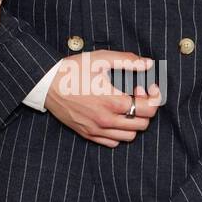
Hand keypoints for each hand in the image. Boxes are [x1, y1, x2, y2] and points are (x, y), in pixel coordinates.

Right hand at [43, 50, 161, 147]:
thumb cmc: (73, 70)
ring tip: (125, 106)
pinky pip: (113, 142)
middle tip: (135, 93)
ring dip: (134, 122)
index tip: (147, 86)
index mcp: (113, 101)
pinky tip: (113, 117)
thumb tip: (148, 64)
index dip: (154, 96)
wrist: (47, 84)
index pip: (150, 109)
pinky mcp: (88, 134)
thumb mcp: (100, 59)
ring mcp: (97, 130)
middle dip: (145, 108)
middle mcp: (107, 120)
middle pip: (143, 124)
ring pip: (130, 136)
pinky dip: (119, 132)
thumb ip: (127, 60)